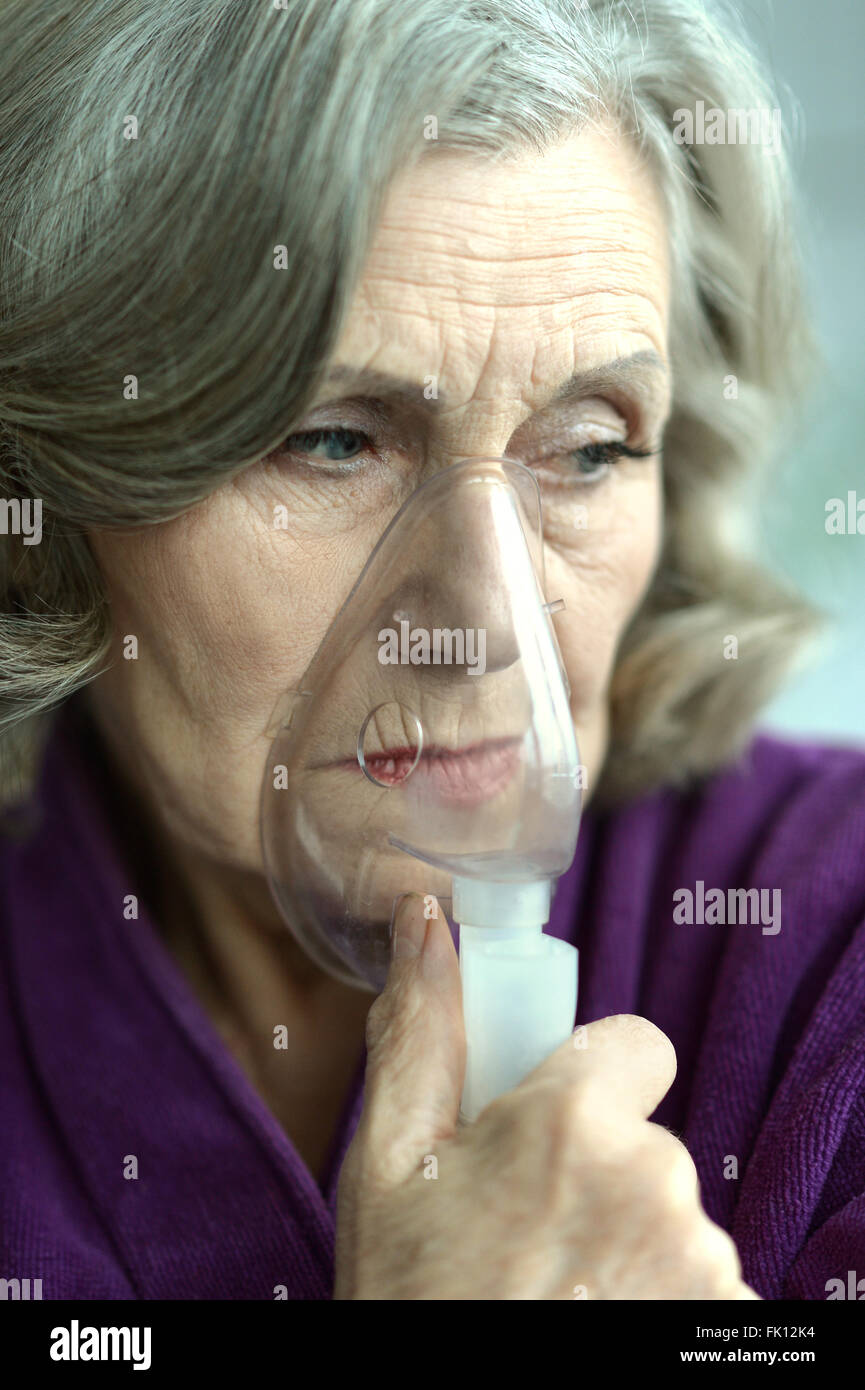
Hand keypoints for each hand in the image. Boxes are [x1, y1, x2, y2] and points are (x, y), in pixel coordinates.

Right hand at [334, 894, 760, 1299]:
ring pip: (671, 1209)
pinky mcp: (725, 1321)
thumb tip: (424, 919)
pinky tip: (590, 1316)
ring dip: (626, 1237)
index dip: (592, 1081)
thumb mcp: (387, 1161)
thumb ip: (419, 1030)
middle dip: (598, 1168)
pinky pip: (699, 1275)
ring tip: (554, 1287)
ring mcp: (701, 1260)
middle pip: (647, 1134)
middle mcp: (656, 1181)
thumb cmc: (412, 1297)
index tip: (550, 1129)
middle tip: (527, 1229)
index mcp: (575, 1122)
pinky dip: (656, 1294)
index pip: (637, 1042)